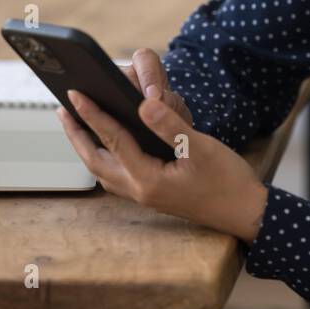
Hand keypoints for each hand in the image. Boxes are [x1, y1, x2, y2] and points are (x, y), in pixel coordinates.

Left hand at [56, 47, 267, 243]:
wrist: (246, 213)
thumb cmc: (228, 181)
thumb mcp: (201, 147)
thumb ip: (171, 125)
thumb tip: (144, 104)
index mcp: (148, 179)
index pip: (113, 140)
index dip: (93, 115)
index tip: (76, 95)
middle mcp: (140, 190)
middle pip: (95, 160)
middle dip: (77, 134)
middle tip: (63, 109)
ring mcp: (145, 196)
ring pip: (103, 170)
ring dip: (87, 147)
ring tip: (77, 124)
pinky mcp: (152, 195)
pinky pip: (116, 176)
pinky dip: (104, 157)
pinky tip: (107, 146)